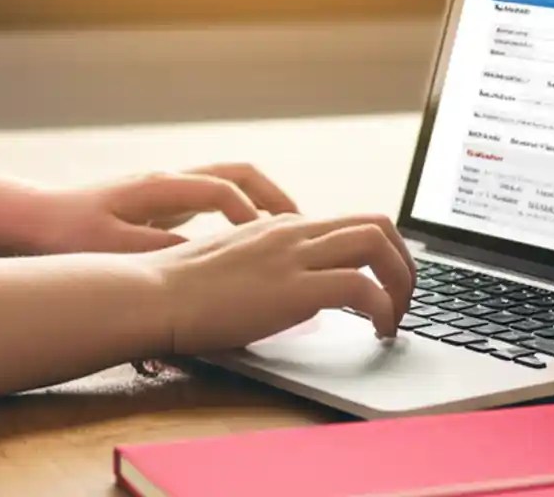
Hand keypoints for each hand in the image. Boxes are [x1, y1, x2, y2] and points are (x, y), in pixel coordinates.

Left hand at [35, 163, 299, 253]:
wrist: (33, 220)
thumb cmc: (67, 234)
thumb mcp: (111, 249)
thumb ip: (159, 253)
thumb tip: (205, 261)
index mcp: (160, 188)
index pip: (221, 190)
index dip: (250, 215)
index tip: (272, 240)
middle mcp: (170, 180)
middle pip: (238, 173)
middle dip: (274, 196)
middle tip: (304, 225)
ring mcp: (169, 188)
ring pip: (231, 181)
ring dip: (262, 201)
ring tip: (290, 231)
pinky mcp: (164, 203)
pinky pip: (217, 198)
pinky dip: (242, 211)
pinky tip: (252, 239)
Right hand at [150, 213, 416, 352]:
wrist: (150, 295)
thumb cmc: (178, 291)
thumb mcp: (233, 266)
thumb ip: (269, 270)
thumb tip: (298, 295)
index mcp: (280, 226)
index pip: (351, 221)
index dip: (381, 252)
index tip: (385, 282)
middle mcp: (293, 231)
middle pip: (377, 224)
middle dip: (404, 262)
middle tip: (404, 298)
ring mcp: (294, 256)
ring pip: (378, 244)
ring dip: (402, 281)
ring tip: (397, 316)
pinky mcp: (293, 288)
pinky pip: (362, 289)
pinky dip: (383, 309)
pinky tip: (379, 332)